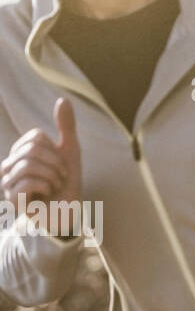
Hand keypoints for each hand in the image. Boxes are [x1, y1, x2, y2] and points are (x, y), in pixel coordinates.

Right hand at [1, 98, 81, 234]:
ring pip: (28, 165)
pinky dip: (45, 187)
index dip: (55, 150)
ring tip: (56, 185)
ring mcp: (7, 183)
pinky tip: (48, 193)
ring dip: (53, 176)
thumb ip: (65, 126)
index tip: (61, 164)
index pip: (35, 137)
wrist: (69, 210)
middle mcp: (9, 166)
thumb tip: (63, 99)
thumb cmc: (66, 181)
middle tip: (62, 176)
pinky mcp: (11, 199)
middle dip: (56, 163)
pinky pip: (26, 183)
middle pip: (32, 150)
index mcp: (20, 152)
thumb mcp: (70, 150)